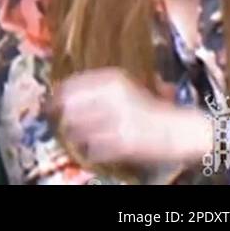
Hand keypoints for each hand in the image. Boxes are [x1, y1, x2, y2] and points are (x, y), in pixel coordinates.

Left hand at [54, 68, 212, 166]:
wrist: (180, 130)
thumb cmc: (148, 109)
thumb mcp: (122, 88)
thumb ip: (94, 88)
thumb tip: (60, 94)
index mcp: (112, 79)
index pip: (70, 86)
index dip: (56, 97)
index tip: (50, 104)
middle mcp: (113, 97)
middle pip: (69, 108)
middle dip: (62, 118)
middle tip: (62, 123)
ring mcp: (119, 120)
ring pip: (77, 130)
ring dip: (74, 136)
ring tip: (79, 138)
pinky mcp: (124, 143)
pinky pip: (93, 149)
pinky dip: (90, 151)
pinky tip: (95, 150)